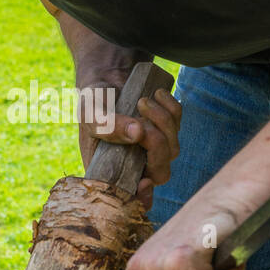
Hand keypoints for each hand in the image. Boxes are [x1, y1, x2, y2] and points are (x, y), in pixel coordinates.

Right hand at [76, 75, 181, 210]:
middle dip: (157, 148)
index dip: (142, 197)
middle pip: (160, 173)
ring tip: (143, 101)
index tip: (144, 180)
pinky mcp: (166, 127)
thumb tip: (137, 133)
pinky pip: (179, 123)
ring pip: (173, 148)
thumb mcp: (89, 111)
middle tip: (141, 121)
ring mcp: (153, 147)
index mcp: (111, 169)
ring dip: (162, 121)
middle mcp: (135, 163)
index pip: (131, 198)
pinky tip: (157, 94)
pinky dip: (171, 107)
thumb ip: (105, 124)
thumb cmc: (92, 98)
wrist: (107, 72)